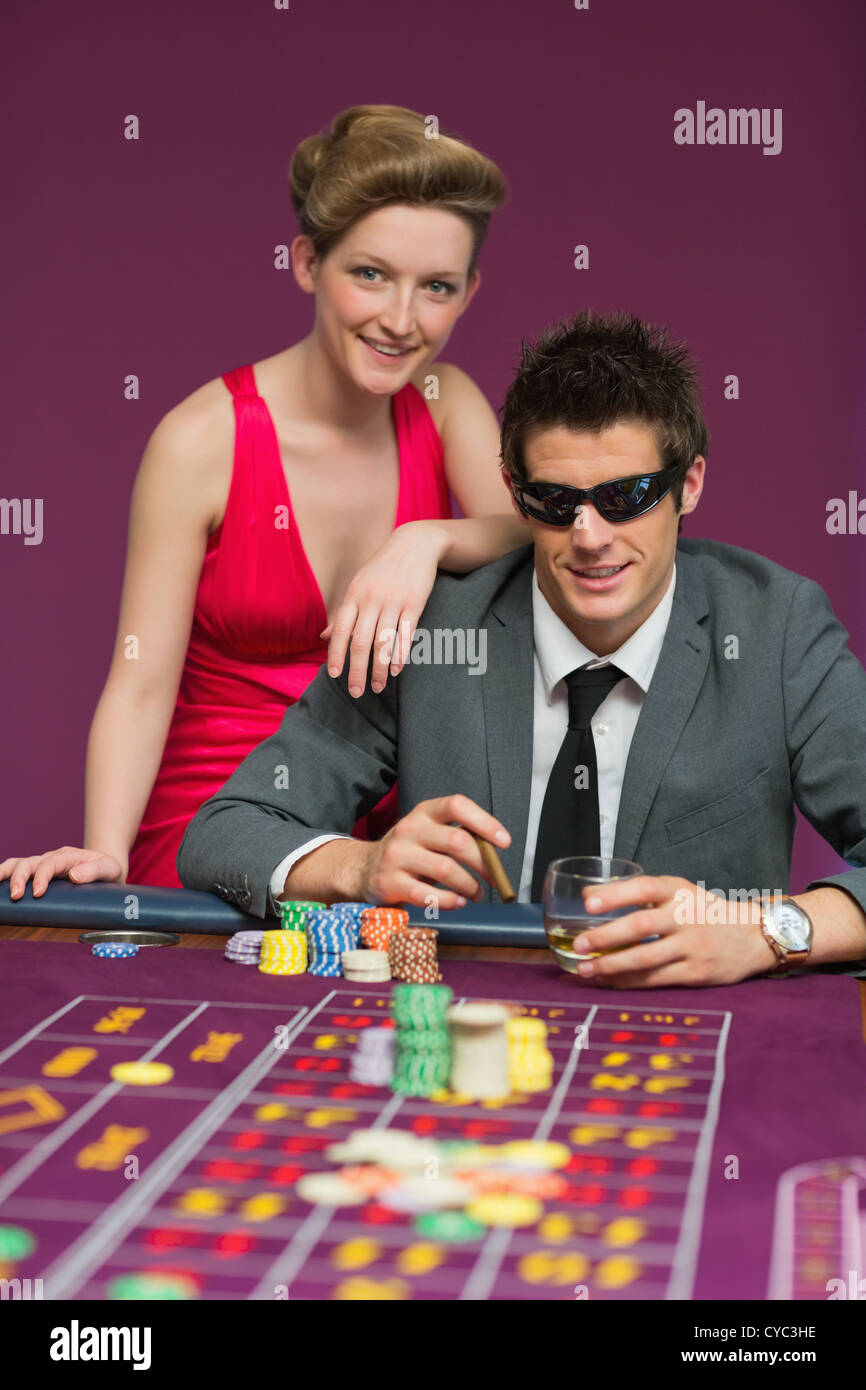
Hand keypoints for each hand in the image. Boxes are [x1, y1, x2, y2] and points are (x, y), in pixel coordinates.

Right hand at [0, 847, 126, 898]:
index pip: (50, 863)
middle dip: (19, 878)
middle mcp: (52, 858)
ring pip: (18, 864)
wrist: (105, 868)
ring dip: (5, 873)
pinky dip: (5, 875)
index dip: (42, 876)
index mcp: (68, 856)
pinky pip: (17, 870)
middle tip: (16, 896)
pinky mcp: (37, 874)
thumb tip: (74, 876)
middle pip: (29, 863)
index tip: (37, 892)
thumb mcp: (108, 868)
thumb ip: (94, 871)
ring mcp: (42, 865)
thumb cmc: (106, 869)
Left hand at [320, 521, 446, 697]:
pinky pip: (406, 633)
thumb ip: (343, 613)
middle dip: (357, 670)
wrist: (414, 544)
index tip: (334, 675)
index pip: (340, 630)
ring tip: (377, 687)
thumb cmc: (382, 568)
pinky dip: (400, 654)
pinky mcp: (414, 603)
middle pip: (361, 641)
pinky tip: (396, 670)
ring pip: (383, 642)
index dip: (336, 654)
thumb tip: (323, 636)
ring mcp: (394, 601)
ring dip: (379, 668)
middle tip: (356, 692)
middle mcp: (371, 599)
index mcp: (354, 595)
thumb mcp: (358, 585)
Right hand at [360, 793, 511, 911]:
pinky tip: (458, 902)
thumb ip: (457, 837)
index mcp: (424, 812)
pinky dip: (449, 901)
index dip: (485, 822)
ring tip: (476, 894)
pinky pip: (427, 894)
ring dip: (469, 886)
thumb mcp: (429, 834)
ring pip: (445, 870)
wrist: (364, 869)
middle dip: (483, 863)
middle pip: (456, 841)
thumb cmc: (410, 851)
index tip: (504, 842)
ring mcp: (397, 855)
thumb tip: (493, 855)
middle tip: (494, 879)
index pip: (457, 805)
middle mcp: (409, 829)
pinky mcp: (390, 882)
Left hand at [571, 874, 777, 987]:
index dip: (614, 894)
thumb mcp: (681, 892)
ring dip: (612, 965)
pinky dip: (629, 982)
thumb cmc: (706, 913)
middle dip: (606, 935)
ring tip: (585, 969)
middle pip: (641, 925)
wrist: (753, 937)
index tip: (587, 902)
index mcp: (679, 891)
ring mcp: (692, 947)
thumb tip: (590, 897)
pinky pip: (656, 979)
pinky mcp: (695, 973)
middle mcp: (685, 916)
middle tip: (580, 943)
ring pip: (646, 958)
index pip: (644, 887)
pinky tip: (610, 981)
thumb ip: (643, 894)